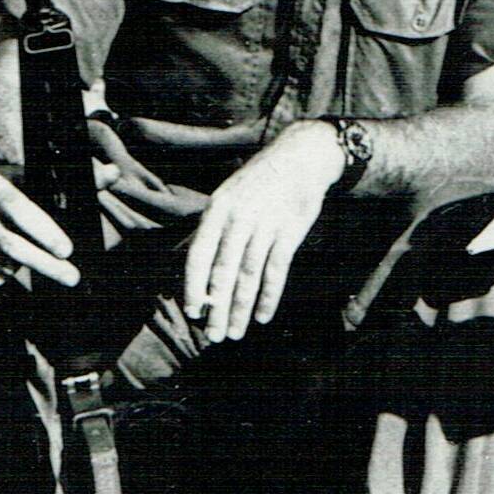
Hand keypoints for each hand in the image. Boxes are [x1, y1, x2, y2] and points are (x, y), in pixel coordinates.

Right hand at [0, 166, 93, 289]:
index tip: (67, 250)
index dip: (45, 232)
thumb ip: (75, 176)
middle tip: (73, 277)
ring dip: (27, 267)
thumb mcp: (33, 173)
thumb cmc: (8, 179)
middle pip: (14, 247)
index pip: (21, 210)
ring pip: (5, 265)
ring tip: (38, 256)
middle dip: (48, 266)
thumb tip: (114, 174)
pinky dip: (8, 275)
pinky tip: (11, 260)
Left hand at [182, 121, 343, 342]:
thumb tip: (192, 265)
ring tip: (235, 332)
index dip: (194, 285)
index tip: (193, 312)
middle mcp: (239, 218)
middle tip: (213, 335)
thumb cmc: (259, 182)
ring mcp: (266, 225)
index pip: (199, 254)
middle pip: (224, 272)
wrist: (300, 157)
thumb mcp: (228, 196)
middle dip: (217, 307)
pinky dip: (269, 296)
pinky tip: (263, 316)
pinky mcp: (290, 231)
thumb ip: (212, 229)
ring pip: (249, 276)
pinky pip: (276, 271)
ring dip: (241, 309)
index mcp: (218, 209)